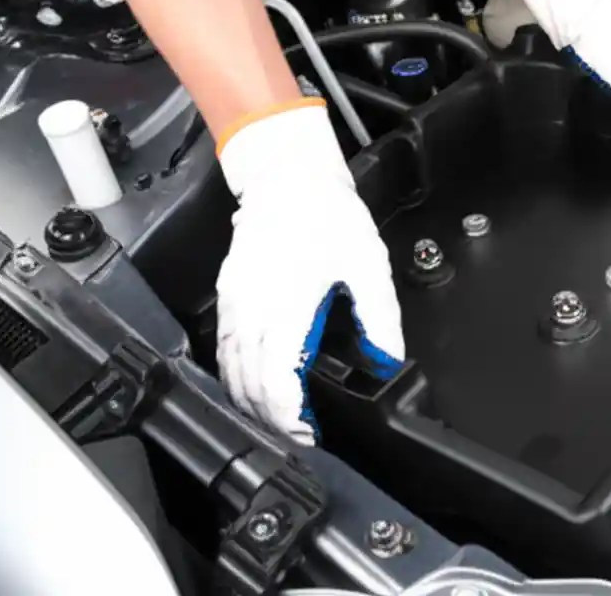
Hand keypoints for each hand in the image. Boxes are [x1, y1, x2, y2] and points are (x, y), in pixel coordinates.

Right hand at [215, 101, 404, 444]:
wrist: (288, 177)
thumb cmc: (327, 214)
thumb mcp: (368, 264)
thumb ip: (379, 319)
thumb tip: (387, 360)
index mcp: (286, 304)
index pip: (276, 380)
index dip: (290, 416)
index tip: (310, 431)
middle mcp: (252, 308)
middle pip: (248, 385)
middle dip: (272, 419)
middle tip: (300, 433)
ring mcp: (234, 303)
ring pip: (229, 371)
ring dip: (250, 402)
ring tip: (280, 418)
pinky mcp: (227, 296)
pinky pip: (222, 349)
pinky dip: (236, 376)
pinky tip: (256, 386)